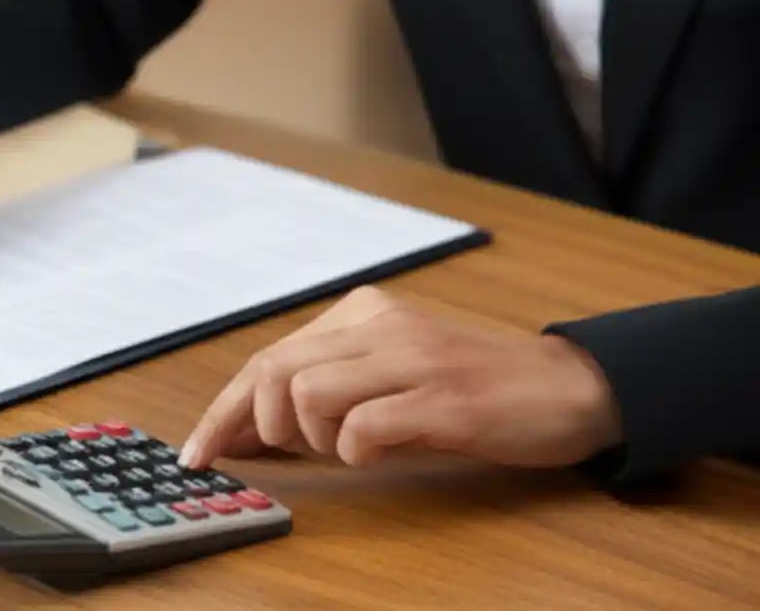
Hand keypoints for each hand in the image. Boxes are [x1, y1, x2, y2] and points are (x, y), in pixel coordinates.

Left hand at [179, 286, 622, 469]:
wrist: (567, 388)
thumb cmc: (468, 390)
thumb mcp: (388, 378)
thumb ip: (322, 390)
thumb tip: (243, 430)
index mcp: (362, 313)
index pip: (266, 358)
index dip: (223, 410)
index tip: (199, 452)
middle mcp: (381, 324)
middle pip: (273, 373)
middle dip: (262, 426)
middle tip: (296, 451)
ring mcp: (413, 357)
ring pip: (308, 394)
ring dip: (316, 439)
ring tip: (353, 447)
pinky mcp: (444, 397)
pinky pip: (364, 426)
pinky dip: (358, 451)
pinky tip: (381, 451)